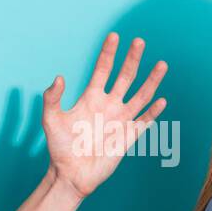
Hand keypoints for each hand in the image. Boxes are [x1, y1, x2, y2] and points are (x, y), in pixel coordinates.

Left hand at [41, 32, 167, 198]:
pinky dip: (153, 112)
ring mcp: (120, 120)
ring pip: (140, 96)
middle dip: (132, 59)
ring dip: (151, 81)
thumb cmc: (59, 147)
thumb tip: (59, 77)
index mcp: (91, 98)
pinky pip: (144, 121)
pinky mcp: (128, 137)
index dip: (108, 53)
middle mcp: (108, 105)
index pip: (102, 70)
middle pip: (125, 77)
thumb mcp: (50, 120)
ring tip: (161, 64)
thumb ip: (52, 98)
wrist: (70, 174)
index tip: (114, 36)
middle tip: (139, 41)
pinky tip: (161, 100)